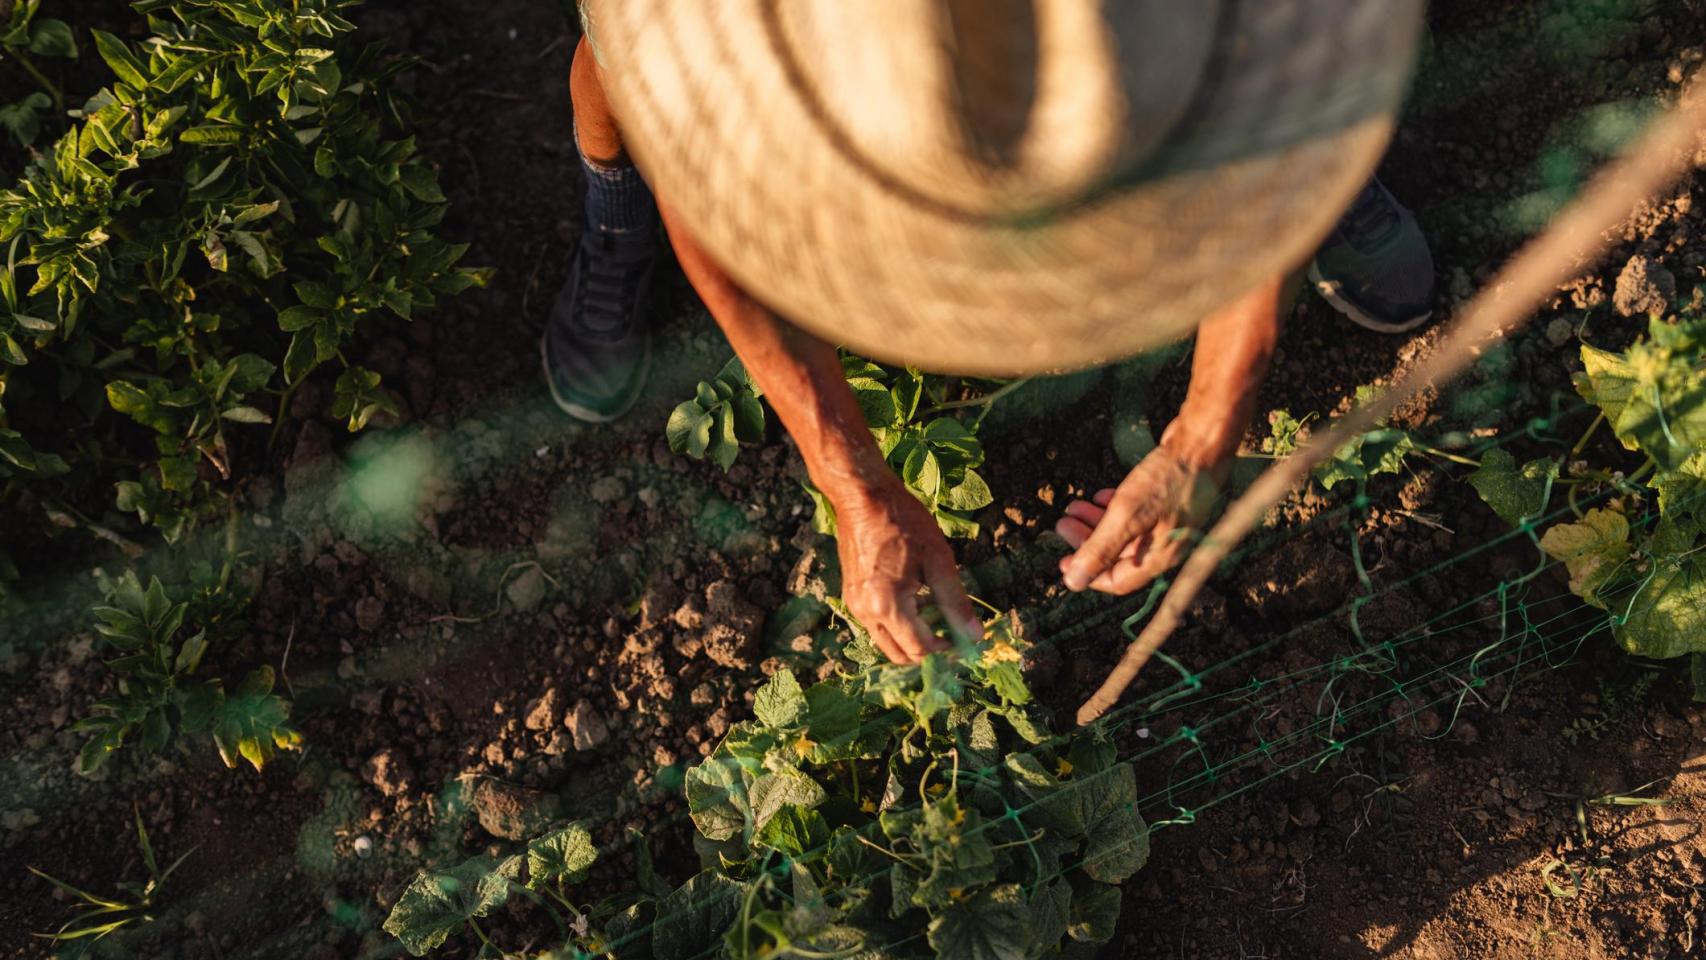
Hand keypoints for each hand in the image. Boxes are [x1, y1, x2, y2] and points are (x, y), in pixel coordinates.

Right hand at [836, 479, 982, 663]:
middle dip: (927, 652)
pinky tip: (915, 600)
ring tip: (935, 614)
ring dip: (911, 639)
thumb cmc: (903, 521)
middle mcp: (866, 612)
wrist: (862, 495)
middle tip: (951, 635)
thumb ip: (955, 602)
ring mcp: (854, 605)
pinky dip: (897, 624)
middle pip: (899, 654)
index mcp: (888, 605)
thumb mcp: (938, 560)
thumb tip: (975, 635)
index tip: (965, 641)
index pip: (919, 649)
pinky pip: (876, 624)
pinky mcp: (851, 595)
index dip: (946, 650)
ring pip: (886, 642)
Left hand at [1055, 437, 1225, 594]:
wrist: (1203, 443)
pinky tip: (1099, 495)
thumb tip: (1074, 581)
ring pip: (1125, 532)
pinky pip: (1136, 514)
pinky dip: (1115, 508)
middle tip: (1064, 524)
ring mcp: (1168, 524)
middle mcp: (1165, 545)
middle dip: (1088, 541)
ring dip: (1096, 521)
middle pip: (1119, 555)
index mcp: (1160, 557)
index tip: (1063, 561)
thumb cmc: (1169, 479)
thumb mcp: (1127, 515)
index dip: (1088, 574)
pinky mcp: (1168, 502)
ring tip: (1074, 506)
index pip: (1118, 580)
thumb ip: (1100, 549)